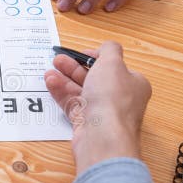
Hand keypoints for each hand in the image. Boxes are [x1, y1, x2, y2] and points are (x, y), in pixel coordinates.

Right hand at [45, 42, 151, 175]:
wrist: (103, 135)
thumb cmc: (112, 98)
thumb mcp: (112, 62)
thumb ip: (109, 49)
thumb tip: (108, 47)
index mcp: (133, 83)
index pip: (114, 66)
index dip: (95, 57)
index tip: (79, 54)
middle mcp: (120, 99)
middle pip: (95, 78)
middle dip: (75, 67)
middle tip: (58, 60)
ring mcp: (103, 112)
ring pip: (81, 91)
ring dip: (65, 79)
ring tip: (49, 71)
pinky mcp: (87, 123)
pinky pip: (72, 104)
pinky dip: (61, 93)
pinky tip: (51, 83)